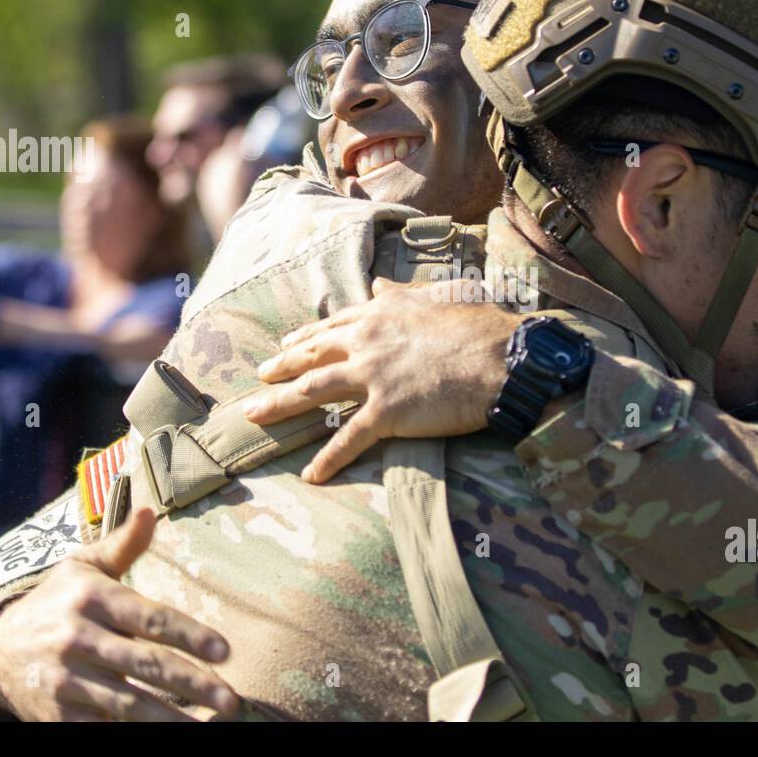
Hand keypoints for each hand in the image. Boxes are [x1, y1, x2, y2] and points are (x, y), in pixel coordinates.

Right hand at [0, 508, 239, 721]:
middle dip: (191, 684)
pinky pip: (101, 726)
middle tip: (230, 701)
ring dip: (169, 718)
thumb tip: (151, 510)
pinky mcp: (56, 714)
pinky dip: (132, 732)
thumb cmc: (57, 602)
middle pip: (145, 664)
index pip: (149, 619)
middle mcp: (76, 638)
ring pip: (127, 702)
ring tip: (206, 727)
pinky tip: (165, 734)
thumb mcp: (83, 568)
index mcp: (90, 598)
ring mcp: (65, 679)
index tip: (225, 651)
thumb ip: (122, 546)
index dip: (189, 635)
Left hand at [245, 277, 523, 481]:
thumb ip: (401, 293)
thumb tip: (377, 281)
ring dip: (279, 406)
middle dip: (280, 369)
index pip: (330, 327)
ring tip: (253, 417)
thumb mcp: (437, 297)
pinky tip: (311, 475)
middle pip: (311, 358)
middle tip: (257, 380)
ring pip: (313, 392)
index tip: (284, 346)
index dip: (303, 338)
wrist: (504, 359)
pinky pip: (349, 439)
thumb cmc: (480, 326)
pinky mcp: (387, 413)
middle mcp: (367, 343)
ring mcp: (373, 377)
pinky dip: (328, 459)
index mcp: (379, 315)